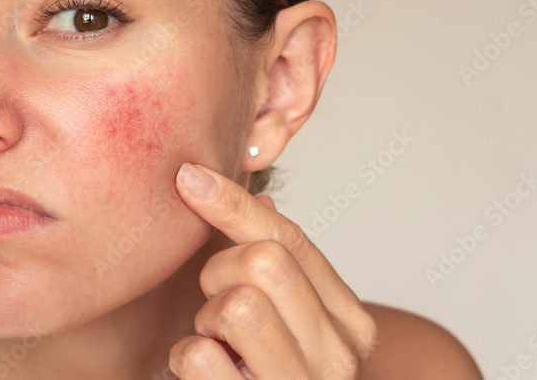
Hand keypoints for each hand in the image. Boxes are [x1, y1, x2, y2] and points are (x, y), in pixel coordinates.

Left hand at [168, 162, 376, 378]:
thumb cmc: (261, 377)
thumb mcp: (276, 320)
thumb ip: (274, 262)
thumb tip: (255, 195)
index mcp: (350, 324)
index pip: (290, 239)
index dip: (232, 203)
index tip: (186, 177)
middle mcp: (340, 359)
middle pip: (262, 262)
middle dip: (218, 273)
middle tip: (215, 310)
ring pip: (237, 303)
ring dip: (205, 320)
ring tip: (216, 349)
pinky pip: (199, 356)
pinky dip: (186, 360)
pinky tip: (204, 378)